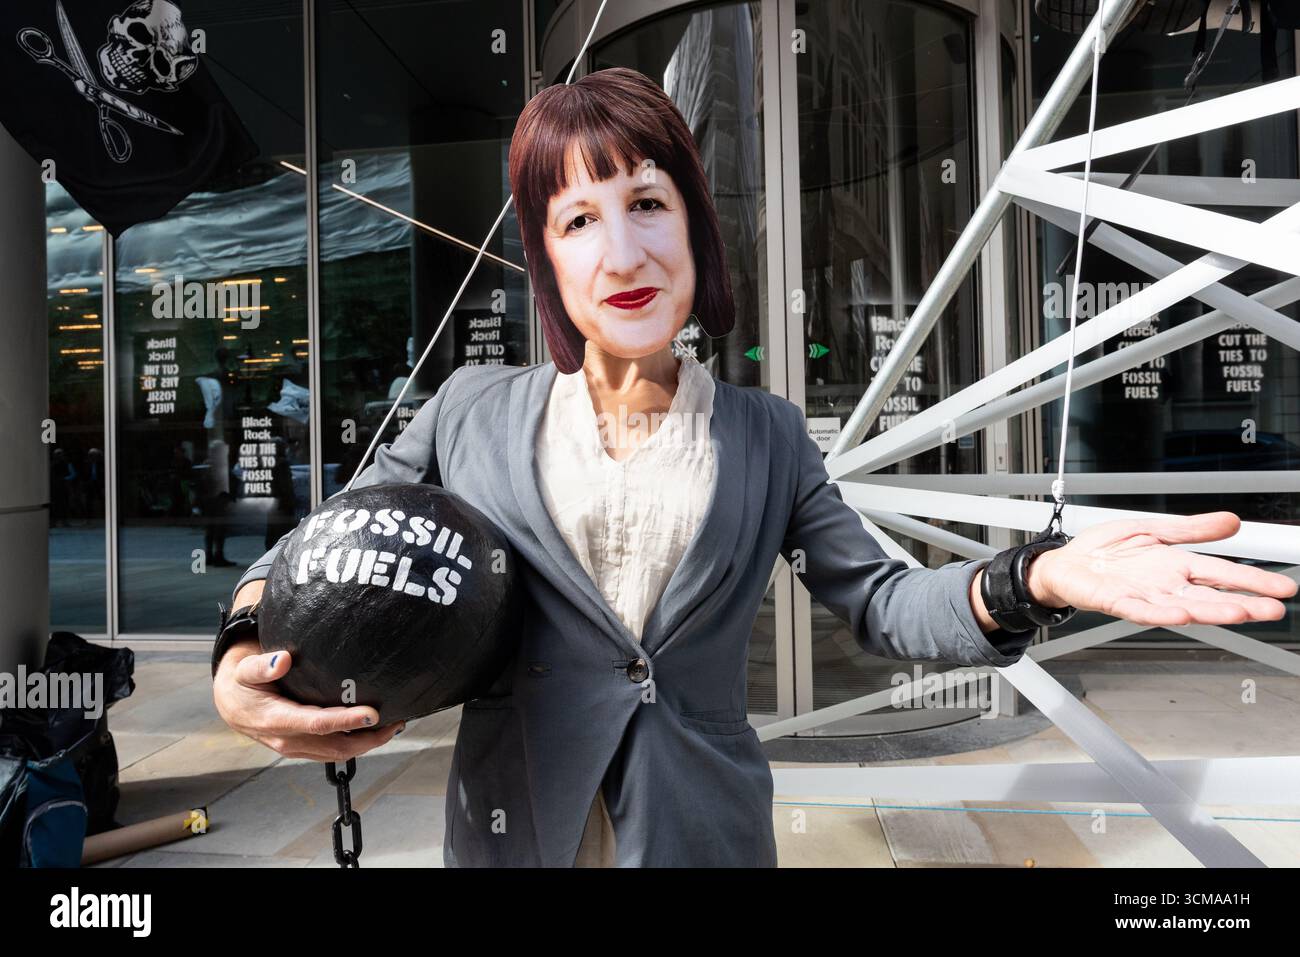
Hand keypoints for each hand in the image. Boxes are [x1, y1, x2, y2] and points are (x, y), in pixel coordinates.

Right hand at [213, 638, 404, 761]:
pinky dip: (357, 744)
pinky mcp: (303, 749)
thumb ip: (262, 666)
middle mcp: (287, 740)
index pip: (317, 724)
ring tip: (393, 726)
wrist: (232, 704)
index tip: (373, 713)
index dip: (347, 720)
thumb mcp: (244, 670)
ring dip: (368, 743)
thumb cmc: (242, 684)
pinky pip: (333, 751)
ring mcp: (296, 748)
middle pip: (336, 746)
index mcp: (275, 720)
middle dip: (369, 738)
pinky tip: (373, 730)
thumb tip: (282, 660)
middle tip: (396, 721)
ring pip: (338, 753)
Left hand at [1027, 511, 1296, 626]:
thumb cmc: (1105, 550)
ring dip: (1211, 611)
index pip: (1221, 573)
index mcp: (1175, 565)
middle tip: (1274, 609)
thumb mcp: (1152, 530)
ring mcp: (1143, 595)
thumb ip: (1191, 530)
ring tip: (1240, 613)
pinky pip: (1142, 609)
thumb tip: (1232, 521)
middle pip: (1211, 595)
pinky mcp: (1116, 601)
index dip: (1251, 580)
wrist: (1065, 562)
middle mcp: (1165, 585)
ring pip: (1184, 606)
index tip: (1283, 588)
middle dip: (1244, 602)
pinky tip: (1181, 614)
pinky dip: (1162, 612)